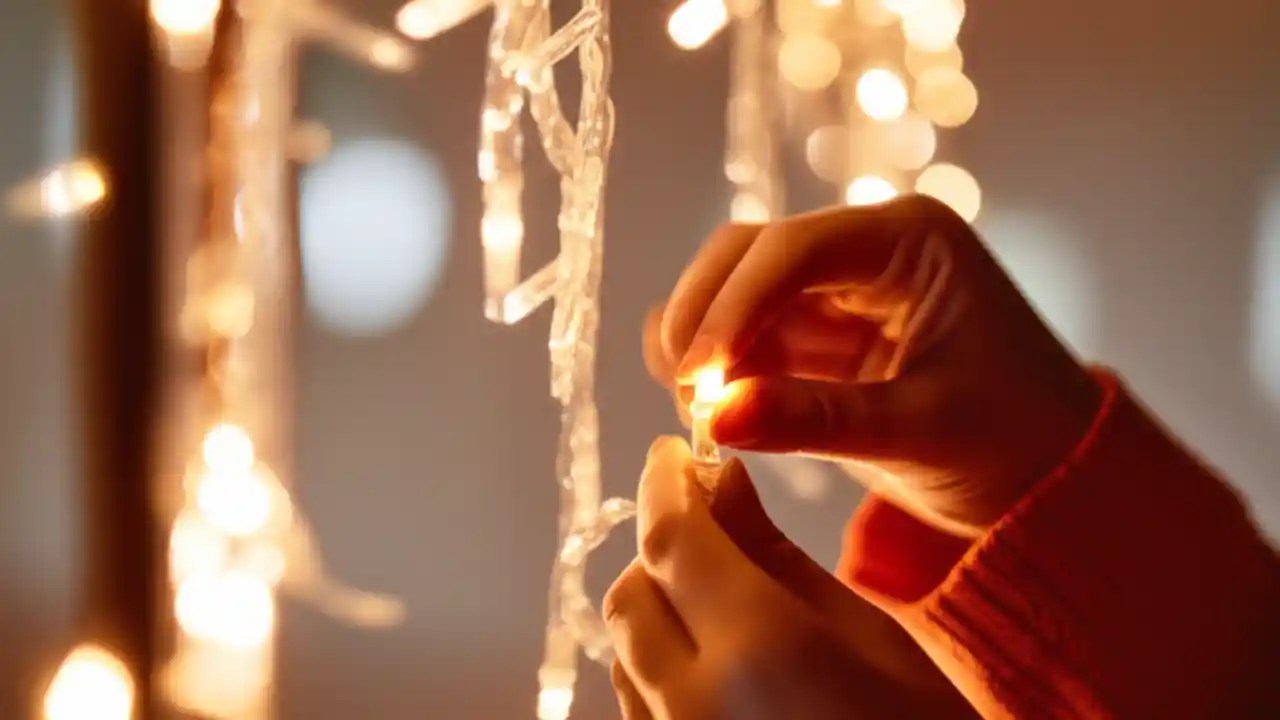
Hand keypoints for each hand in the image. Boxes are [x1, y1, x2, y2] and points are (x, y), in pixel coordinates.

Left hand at [604, 437, 973, 719]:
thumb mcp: (870, 632)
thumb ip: (776, 552)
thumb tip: (718, 478)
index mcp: (758, 650)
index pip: (672, 542)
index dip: (663, 485)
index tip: (672, 454)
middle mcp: (696, 704)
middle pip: (631, 599)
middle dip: (658, 548)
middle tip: (701, 517)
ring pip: (624, 656)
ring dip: (655, 608)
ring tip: (708, 587)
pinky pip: (638, 706)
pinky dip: (655, 666)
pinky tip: (705, 654)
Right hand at [645, 196, 1100, 534]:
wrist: (1054, 480)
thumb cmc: (1016, 444)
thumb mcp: (920, 432)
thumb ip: (816, 420)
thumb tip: (714, 415)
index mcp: (909, 240)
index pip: (793, 250)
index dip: (732, 306)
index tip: (698, 375)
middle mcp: (866, 250)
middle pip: (748, 255)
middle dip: (706, 318)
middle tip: (686, 392)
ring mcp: (838, 292)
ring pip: (735, 293)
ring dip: (703, 344)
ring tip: (693, 407)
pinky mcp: (820, 338)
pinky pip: (748, 338)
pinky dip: (719, 368)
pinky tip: (704, 405)